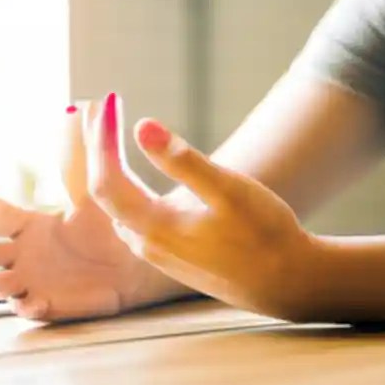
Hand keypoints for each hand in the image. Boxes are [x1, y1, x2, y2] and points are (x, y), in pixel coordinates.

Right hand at [0, 106, 181, 320]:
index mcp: (27, 225)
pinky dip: (26, 306)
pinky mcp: (49, 303)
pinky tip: (33, 300)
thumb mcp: (95, 188)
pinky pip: (26, 308)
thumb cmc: (113, 226)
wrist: (137, 263)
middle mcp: (22, 253)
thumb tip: (86, 104)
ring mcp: (31, 280)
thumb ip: (85, 151)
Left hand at [87, 93, 316, 318]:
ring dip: (109, 168)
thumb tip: (141, 126)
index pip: (106, 179)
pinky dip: (125, 188)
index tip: (107, 100)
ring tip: (107, 132)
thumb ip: (184, 161)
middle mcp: (147, 244)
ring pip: (117, 207)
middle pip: (103, 191)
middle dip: (98, 147)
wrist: (286, 284)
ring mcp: (157, 253)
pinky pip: (133, 218)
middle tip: (100, 106)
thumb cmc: (265, 235)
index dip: (101, 139)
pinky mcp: (170, 256)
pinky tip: (131, 174)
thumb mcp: (229, 191)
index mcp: (156, 227)